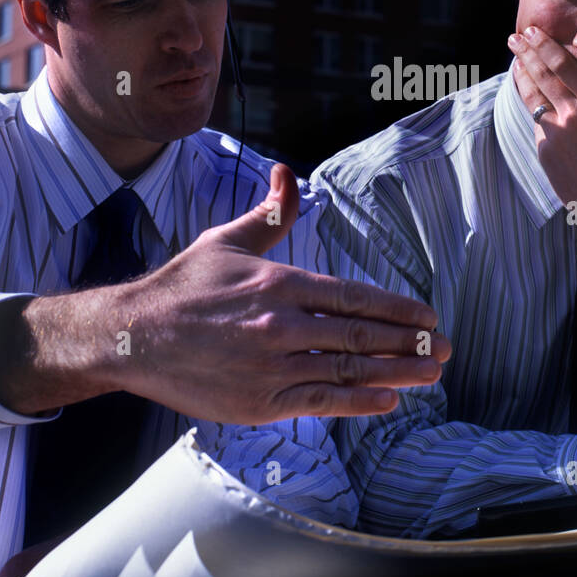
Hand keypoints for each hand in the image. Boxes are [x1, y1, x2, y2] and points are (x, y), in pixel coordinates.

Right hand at [0, 164, 450, 422]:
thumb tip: (289, 173)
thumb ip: (271, 213)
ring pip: (345, 370)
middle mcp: (281, 324)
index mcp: (281, 282)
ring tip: (428, 375)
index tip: (428, 317)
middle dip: (409, 344)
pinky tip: (386, 401)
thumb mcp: (228, 240)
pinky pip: (318, 403)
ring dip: (395, 374)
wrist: (132, 335)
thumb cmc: (183, 285)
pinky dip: (356, 402)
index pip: (353, 297)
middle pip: (359, 336)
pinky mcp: (256, 402)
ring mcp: (270, 366)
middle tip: (444, 350)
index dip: (397, 310)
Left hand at [508, 26, 576, 252]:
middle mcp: (574, 114)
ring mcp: (555, 133)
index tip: (533, 32)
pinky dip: (534, 109)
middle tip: (515, 38)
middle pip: (542, 75)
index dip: (544, 45)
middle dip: (526, 53)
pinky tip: (530, 98)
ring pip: (533, 98)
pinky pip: (538, 125)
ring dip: (522, 76)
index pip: (564, 64)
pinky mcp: (544, 151)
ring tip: (515, 60)